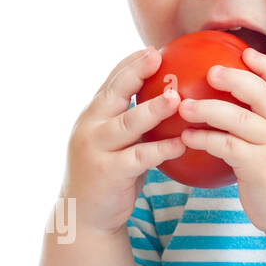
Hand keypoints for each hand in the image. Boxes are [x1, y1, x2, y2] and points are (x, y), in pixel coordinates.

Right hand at [61, 46, 186, 235]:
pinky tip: (182, 142)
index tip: (152, 50)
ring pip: (128, 124)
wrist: (83, 216)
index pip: (110, 82)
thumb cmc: (107, 174)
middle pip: (114, 94)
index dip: (130, 64)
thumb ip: (130, 122)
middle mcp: (90, 128)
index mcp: (92, 116)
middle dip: (135, 73)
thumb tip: (167, 98)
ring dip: (153, 109)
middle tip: (157, 57)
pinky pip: (140, 157)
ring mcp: (97, 150)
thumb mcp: (112, 143)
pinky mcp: (110, 172)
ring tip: (175, 98)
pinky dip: (162, 148)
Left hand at [177, 47, 265, 235]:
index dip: (265, 65)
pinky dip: (204, 139)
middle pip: (261, 93)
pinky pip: (226, 146)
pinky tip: (187, 137)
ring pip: (239, 118)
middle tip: (209, 72)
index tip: (246, 51)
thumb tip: (236, 115)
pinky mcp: (259, 167)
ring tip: (184, 106)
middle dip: (234, 78)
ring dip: (208, 109)